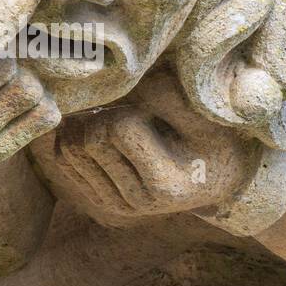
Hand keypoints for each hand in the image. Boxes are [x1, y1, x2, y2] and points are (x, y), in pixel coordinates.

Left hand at [29, 67, 264, 226]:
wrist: (220, 178)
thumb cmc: (216, 138)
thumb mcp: (204, 116)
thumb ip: (167, 95)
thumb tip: (122, 79)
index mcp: (164, 184)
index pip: (117, 129)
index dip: (128, 107)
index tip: (148, 109)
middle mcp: (136, 202)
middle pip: (87, 141)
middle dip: (103, 114)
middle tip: (129, 110)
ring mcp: (115, 206)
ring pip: (68, 151)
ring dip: (85, 124)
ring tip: (116, 118)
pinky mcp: (99, 201)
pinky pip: (65, 162)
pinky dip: (76, 137)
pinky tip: (101, 129)